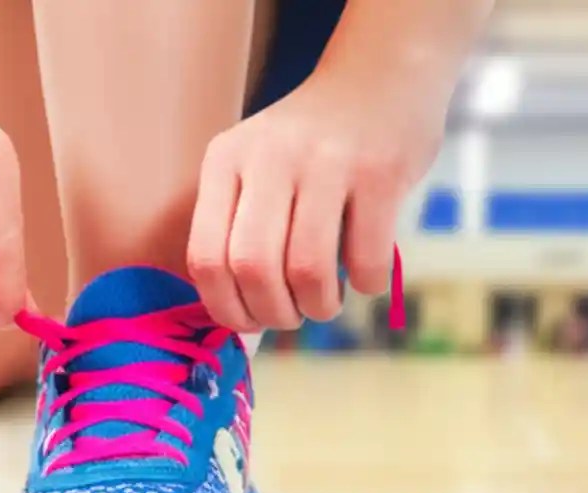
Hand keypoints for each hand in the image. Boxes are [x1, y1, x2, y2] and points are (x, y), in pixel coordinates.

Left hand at [188, 70, 442, 330]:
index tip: (252, 321)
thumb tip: (239, 310)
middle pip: (254, 268)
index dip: (227, 308)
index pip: (206, 257)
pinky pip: (365, 258)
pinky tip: (367, 277)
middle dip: (275, 314)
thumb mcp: (258, 162)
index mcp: (227, 160)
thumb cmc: (316, 140)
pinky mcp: (380, 175)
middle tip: (294, 317)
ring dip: (319, 306)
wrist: (381, 77)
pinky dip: (366, 285)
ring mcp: (327, 164)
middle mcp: (269, 158)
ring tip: (328, 302)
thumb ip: (241, 221)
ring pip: (307, 269)